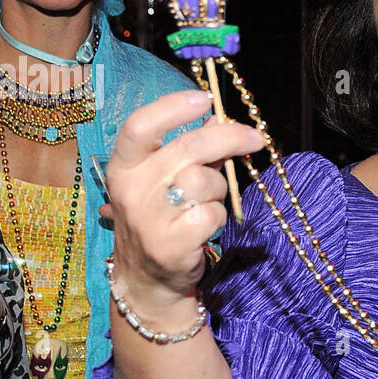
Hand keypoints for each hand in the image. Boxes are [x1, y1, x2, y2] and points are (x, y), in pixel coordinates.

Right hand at [106, 90, 264, 314]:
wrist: (147, 279)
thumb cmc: (161, 219)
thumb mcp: (164, 180)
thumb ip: (191, 149)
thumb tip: (220, 119)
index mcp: (123, 167)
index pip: (140, 125)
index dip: (173, 107)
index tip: (206, 99)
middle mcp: (130, 190)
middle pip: (188, 148)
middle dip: (229, 138)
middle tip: (254, 138)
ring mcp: (148, 219)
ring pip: (204, 181)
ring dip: (218, 188)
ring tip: (206, 202)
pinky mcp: (169, 245)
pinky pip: (212, 213)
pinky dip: (218, 216)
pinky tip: (204, 226)